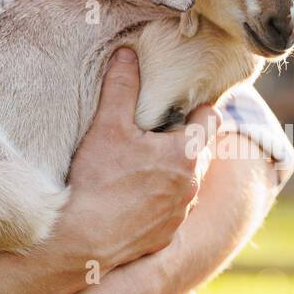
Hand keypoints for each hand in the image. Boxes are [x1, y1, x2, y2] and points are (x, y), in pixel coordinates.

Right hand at [47, 47, 217, 281]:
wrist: (81, 240)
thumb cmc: (98, 180)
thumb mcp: (108, 125)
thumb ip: (121, 86)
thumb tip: (127, 53)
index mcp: (187, 155)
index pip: (211, 120)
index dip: (196, 109)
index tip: (177, 105)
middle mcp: (193, 187)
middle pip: (198, 152)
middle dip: (179, 140)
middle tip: (150, 132)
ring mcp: (180, 215)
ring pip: (184, 183)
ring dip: (169, 172)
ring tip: (137, 164)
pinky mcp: (164, 237)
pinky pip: (170, 210)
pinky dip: (157, 200)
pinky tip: (129, 196)